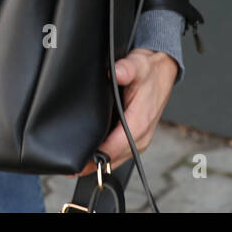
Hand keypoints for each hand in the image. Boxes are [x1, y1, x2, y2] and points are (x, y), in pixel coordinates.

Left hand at [72, 48, 177, 175]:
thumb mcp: (137, 65)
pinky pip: (121, 154)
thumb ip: (126, 69)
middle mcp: (142, 135)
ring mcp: (140, 139)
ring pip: (117, 160)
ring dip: (99, 163)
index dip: (97, 157)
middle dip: (93, 164)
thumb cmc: (149, 70)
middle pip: (114, 159)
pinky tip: (92, 155)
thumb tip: (116, 72)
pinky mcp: (137, 138)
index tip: (79, 160)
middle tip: (69, 167)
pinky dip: (107, 157)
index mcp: (140, 121)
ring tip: (77, 164)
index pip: (116, 147)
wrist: (162, 70)